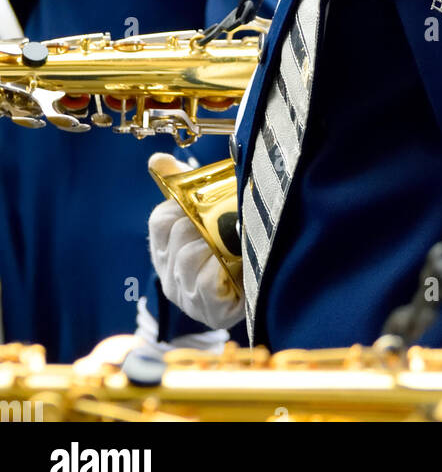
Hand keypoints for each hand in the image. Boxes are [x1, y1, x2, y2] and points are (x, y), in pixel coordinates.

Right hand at [147, 153, 244, 330]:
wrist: (254, 293)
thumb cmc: (227, 250)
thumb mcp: (205, 217)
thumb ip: (182, 185)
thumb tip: (158, 159)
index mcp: (166, 249)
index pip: (161, 219)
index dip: (181, 205)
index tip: (202, 203)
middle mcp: (169, 274)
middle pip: (178, 234)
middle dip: (204, 223)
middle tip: (226, 222)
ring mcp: (186, 296)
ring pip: (189, 257)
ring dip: (214, 246)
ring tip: (232, 245)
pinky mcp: (209, 312)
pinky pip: (206, 282)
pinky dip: (220, 270)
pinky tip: (234, 268)